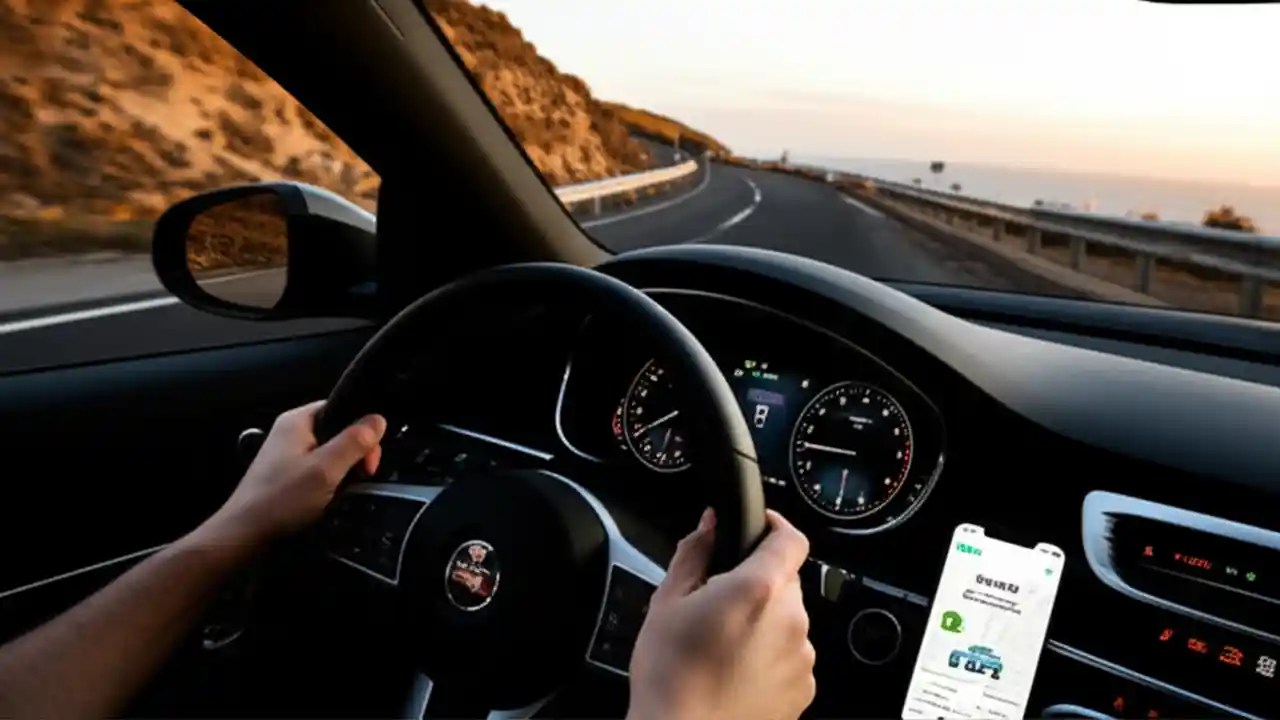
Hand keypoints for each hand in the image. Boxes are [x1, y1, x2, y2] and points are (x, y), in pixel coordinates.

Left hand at [200, 401, 386, 544]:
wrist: (244, 536)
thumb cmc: (283, 499)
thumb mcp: (325, 469)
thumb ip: (354, 442)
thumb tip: (379, 419)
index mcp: (297, 420)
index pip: (340, 409)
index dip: (362, 430)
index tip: (370, 459)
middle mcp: (291, 432)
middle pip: (338, 431)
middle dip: (355, 454)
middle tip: (362, 478)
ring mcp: (287, 455)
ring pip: (330, 454)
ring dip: (343, 471)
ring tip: (345, 491)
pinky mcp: (286, 476)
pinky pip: (318, 470)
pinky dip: (330, 481)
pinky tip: (332, 497)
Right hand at [628, 509, 815, 719]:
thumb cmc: (670, 675)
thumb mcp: (667, 602)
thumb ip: (694, 553)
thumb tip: (710, 525)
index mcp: (758, 590)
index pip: (791, 539)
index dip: (775, 527)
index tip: (760, 528)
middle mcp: (790, 621)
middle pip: (786, 582)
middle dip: (757, 583)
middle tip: (719, 602)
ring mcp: (800, 658)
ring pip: (788, 620)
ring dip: (764, 622)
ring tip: (723, 644)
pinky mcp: (803, 689)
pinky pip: (790, 656)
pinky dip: (770, 656)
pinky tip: (735, 670)